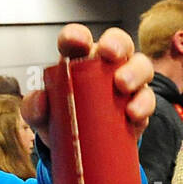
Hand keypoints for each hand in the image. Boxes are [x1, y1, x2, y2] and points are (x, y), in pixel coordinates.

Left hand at [21, 26, 154, 146]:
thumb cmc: (63, 117)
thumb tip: (40, 101)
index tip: (76, 41)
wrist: (81, 148)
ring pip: (141, 66)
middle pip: (119, 42)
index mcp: (79, 58)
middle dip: (116, 44)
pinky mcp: (140, 105)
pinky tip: (133, 113)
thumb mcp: (41, 115)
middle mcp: (107, 65)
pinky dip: (143, 104)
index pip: (78, 39)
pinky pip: (148, 99)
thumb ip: (34, 107)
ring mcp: (128, 82)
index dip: (76, 35)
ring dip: (134, 73)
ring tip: (123, 87)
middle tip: (109, 55)